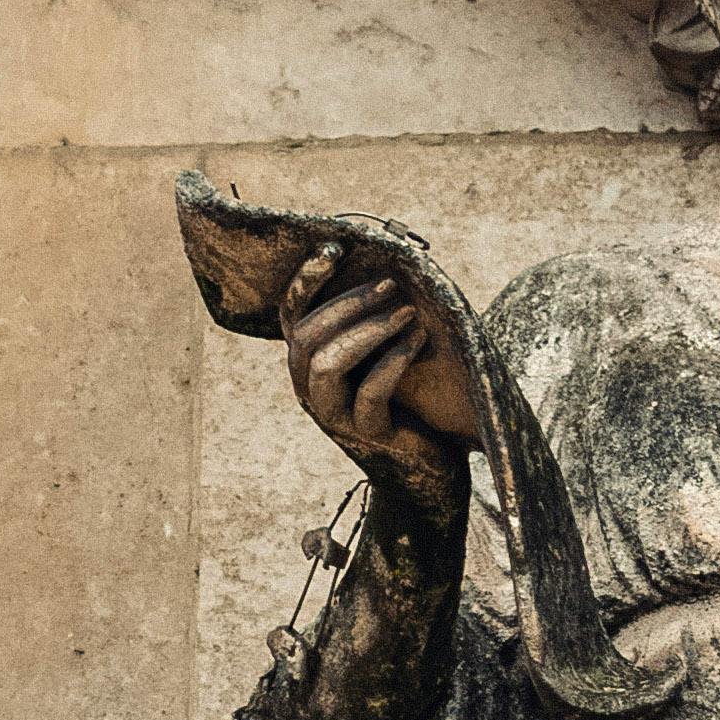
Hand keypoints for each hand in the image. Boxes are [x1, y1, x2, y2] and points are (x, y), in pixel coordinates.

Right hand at [282, 248, 473, 519]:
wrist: (427, 471)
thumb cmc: (408, 404)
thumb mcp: (382, 356)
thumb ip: (371, 322)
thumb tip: (387, 265)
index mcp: (309, 365)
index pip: (292, 316)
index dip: (306, 280)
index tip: (334, 248)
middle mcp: (311, 390)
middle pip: (307, 336)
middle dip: (348, 303)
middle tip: (389, 284)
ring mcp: (335, 416)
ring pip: (328, 363)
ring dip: (368, 330)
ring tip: (408, 312)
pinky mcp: (366, 435)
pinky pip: (370, 392)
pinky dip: (394, 360)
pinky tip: (418, 338)